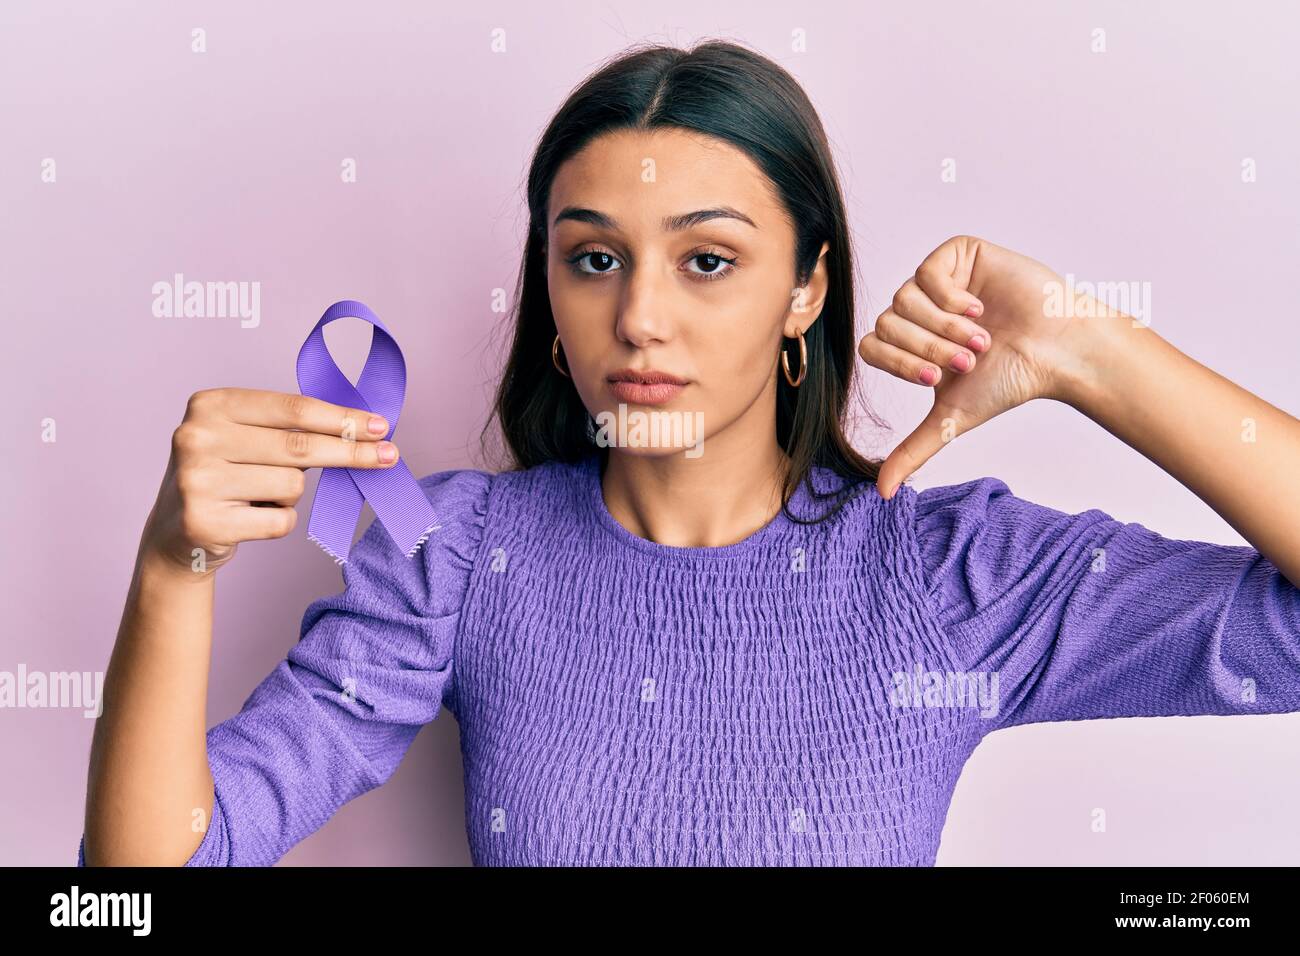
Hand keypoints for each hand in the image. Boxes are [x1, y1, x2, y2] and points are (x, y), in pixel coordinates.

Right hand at [141, 388, 400, 577]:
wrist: (174, 532)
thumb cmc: (225, 476)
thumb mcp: (244, 437)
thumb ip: (291, 429)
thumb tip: (363, 429)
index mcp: (210, 404)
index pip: (293, 408)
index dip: (342, 418)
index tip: (380, 426)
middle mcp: (197, 437)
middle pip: (299, 446)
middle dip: (350, 452)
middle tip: (388, 455)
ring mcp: (198, 481)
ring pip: (292, 486)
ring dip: (291, 495)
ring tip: (259, 495)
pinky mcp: (205, 522)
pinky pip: (281, 521)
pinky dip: (278, 521)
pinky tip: (250, 519)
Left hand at [859, 235, 1099, 497]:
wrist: (1056, 350)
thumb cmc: (1010, 381)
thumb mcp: (952, 419)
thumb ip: (914, 450)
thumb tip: (883, 494)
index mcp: (911, 342)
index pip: (872, 345)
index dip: (901, 363)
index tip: (937, 378)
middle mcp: (919, 310)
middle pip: (888, 322)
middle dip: (929, 347)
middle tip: (970, 359)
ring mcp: (937, 280)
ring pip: (905, 298)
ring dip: (945, 326)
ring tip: (981, 338)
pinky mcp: (957, 254)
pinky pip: (927, 270)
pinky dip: (951, 296)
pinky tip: (980, 308)